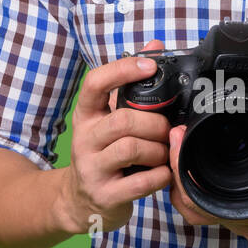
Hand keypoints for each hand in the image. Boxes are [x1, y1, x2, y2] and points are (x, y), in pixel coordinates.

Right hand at [57, 39, 171, 234]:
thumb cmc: (103, 154)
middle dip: (155, 124)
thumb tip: (155, 45)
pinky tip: (162, 174)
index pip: (95, 83)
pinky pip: (140, 182)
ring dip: (158, 150)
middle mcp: (85, 139)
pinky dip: (160, 176)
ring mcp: (92, 169)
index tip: (150, 66)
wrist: (80, 202)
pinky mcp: (104, 195)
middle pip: (123, 120)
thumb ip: (131, 86)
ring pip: (132, 148)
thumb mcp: (110, 119)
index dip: (123, 70)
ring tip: (163, 154)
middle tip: (166, 131)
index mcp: (87, 116)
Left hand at [167, 112, 247, 240]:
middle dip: (175, 171)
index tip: (179, 138)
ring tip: (178, 142)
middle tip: (174, 134)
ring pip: (196, 208)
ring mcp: (244, 221)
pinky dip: (193, 183)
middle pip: (192, 207)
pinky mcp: (241, 212)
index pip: (205, 202)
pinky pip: (206, 203)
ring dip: (181, 178)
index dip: (184, 171)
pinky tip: (190, 157)